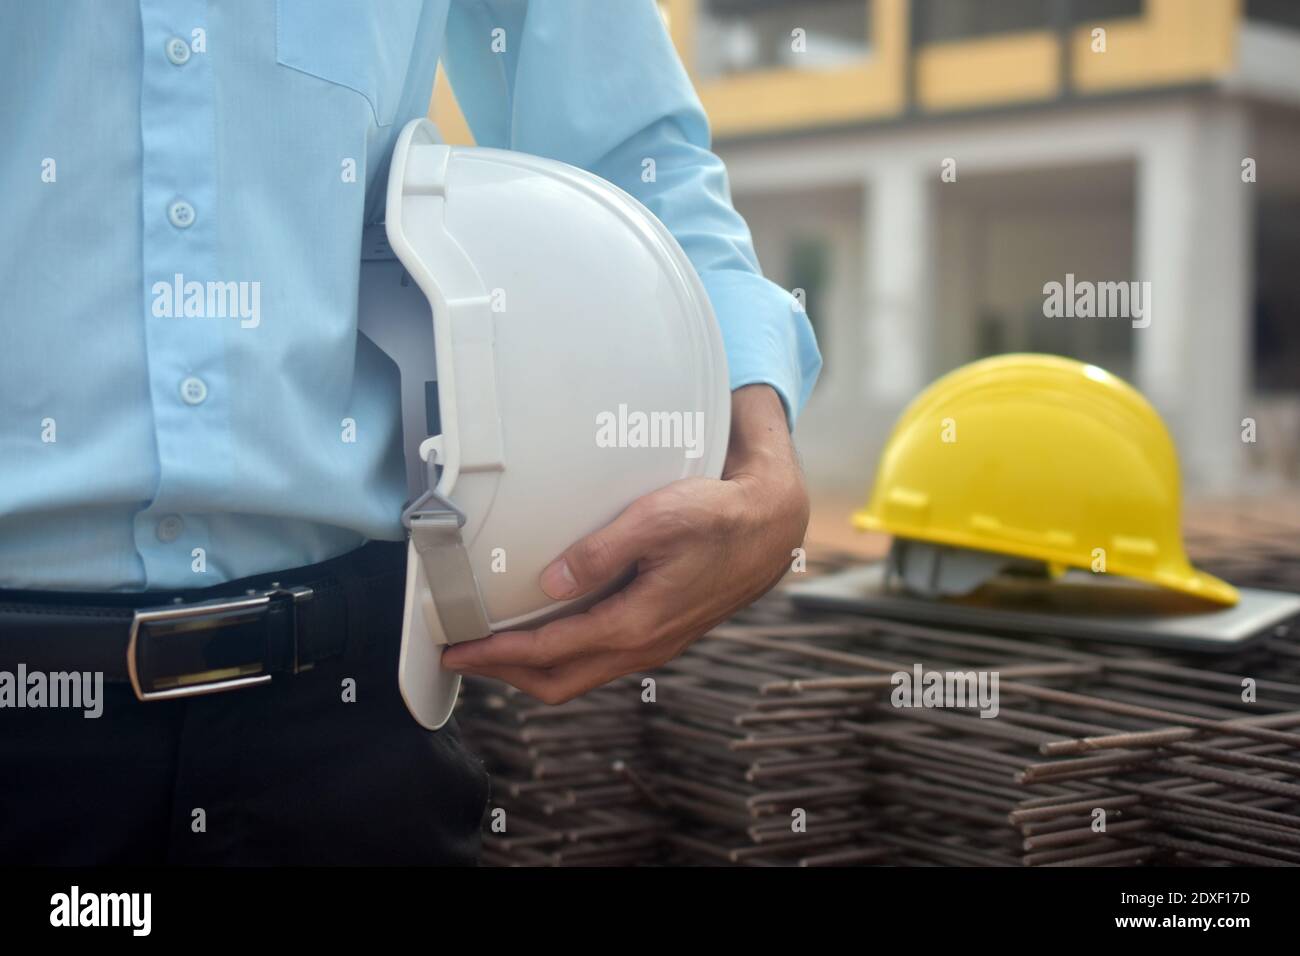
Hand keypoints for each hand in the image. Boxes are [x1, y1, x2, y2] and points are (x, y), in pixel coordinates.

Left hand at [441, 384, 809, 703]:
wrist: (770, 527)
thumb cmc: (718, 517)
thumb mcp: (656, 520)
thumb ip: (599, 552)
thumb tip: (550, 584)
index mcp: (635, 622)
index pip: (548, 651)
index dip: (497, 654)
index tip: (458, 649)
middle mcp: (642, 645)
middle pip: (557, 683)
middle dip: (504, 674)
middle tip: (463, 656)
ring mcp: (653, 645)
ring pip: (579, 676)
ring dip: (532, 669)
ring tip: (496, 648)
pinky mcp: (660, 635)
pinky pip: (600, 661)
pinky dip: (562, 657)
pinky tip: (550, 632)